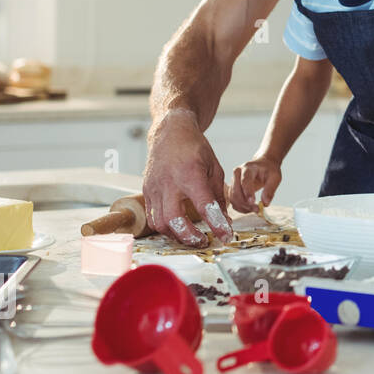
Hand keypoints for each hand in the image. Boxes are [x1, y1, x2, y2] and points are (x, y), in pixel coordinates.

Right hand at [142, 110, 232, 246]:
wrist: (170, 133)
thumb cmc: (195, 149)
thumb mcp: (214, 168)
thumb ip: (219, 196)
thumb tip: (224, 221)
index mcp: (191, 175)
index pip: (205, 206)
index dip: (217, 225)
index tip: (227, 236)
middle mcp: (169, 183)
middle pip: (174, 220)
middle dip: (190, 237)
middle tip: (204, 241)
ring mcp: (154, 188)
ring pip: (159, 223)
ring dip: (176, 235)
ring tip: (192, 236)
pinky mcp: (146, 191)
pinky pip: (152, 216)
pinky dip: (165, 227)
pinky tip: (178, 227)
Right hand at [231, 155, 281, 212]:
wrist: (264, 164)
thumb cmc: (269, 170)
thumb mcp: (275, 177)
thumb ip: (270, 190)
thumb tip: (265, 203)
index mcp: (248, 168)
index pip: (245, 181)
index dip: (248, 192)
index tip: (253, 202)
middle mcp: (237, 174)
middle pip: (236, 191)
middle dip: (246, 203)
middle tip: (257, 210)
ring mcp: (233, 181)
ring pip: (233, 198)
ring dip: (243, 207)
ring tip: (255, 209)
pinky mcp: (233, 188)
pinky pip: (233, 201)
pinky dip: (240, 208)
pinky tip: (250, 209)